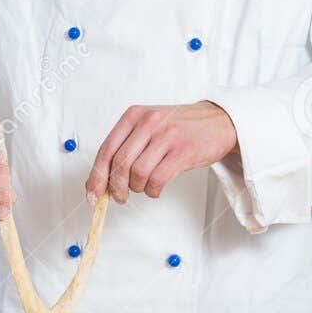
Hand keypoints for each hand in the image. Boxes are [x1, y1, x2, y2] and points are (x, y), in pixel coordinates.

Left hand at [85, 101, 237, 203]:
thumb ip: (127, 146)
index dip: (96, 176)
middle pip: (120, 164)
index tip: (92, 195)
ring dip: (137, 188)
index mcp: (134, 115)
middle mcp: (148, 122)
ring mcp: (166, 136)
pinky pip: (158, 179)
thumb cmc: (181, 127)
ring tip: (145, 187)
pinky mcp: (183, 151)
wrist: (219, 121)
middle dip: (116, 187)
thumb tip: (103, 179)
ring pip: (138, 173)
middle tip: (120, 197)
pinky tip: (156, 188)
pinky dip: (153, 190)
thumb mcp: (150, 125)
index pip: (106, 149)